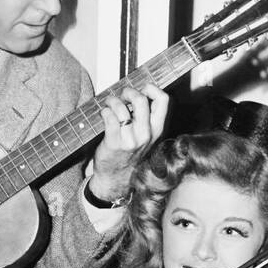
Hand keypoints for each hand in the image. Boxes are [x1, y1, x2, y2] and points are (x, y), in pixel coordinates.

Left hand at [90, 83, 169, 200]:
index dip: (152, 88)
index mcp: (157, 130)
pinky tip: (104, 114)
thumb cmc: (129, 154)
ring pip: (122, 107)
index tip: (142, 89)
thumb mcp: (146, 137)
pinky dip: (104, 111)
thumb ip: (147, 117)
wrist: (116, 179)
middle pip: (141, 99)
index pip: (164, 100)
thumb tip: (138, 92)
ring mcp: (130, 140)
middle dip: (128, 92)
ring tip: (109, 105)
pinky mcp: (114, 143)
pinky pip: (109, 117)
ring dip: (112, 101)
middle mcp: (146, 135)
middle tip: (122, 95)